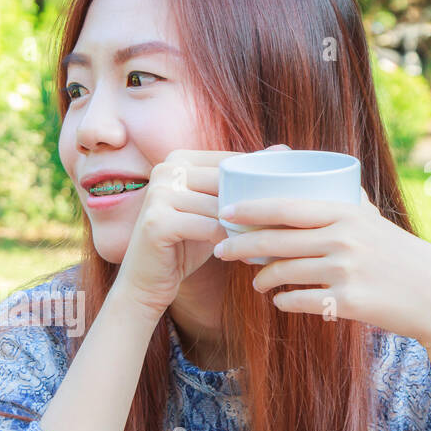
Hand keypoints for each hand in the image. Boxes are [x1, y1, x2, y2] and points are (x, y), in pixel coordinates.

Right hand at [111, 145, 287, 321]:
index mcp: (178, 159)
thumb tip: (284, 148)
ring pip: (219, 206)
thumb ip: (239, 182)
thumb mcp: (214, 210)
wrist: (146, 281)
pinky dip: (226, 241)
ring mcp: (158, 193)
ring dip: (243, 227)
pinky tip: (237, 254)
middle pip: (225, 183)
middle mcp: (165, 169)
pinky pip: (207, 227)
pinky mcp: (156, 221)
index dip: (255, 184)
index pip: (230, 162)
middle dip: (253, 206)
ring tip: (262, 242)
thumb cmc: (184, 244)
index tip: (280, 204)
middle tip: (278, 226)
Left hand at [213, 185, 430, 348]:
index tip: (225, 213)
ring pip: (283, 273)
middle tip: (222, 251)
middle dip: (241, 246)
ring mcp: (344, 271)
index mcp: (346, 214)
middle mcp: (343, 239)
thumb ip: (346, 199)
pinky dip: (283, 302)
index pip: (286, 207)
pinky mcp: (347, 302)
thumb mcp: (374, 219)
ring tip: (256, 282)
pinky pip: (299, 301)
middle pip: (275, 241)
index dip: (251, 210)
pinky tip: (279, 301)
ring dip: (261, 278)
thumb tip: (320, 177)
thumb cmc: (399, 254)